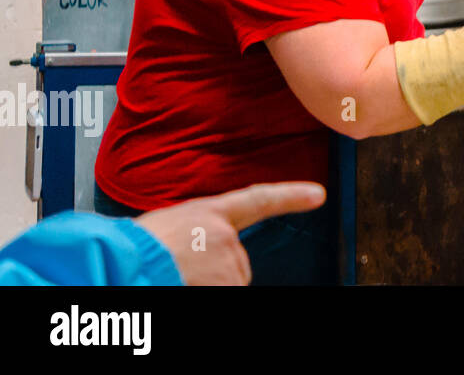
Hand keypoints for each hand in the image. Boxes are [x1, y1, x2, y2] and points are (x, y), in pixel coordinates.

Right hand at [135, 182, 325, 284]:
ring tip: (176, 278)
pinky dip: (209, 293)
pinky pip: (228, 293)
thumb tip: (200, 252)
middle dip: (215, 273)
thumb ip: (196, 234)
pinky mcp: (230, 282)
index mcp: (208, 211)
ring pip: (232, 284)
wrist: (122, 265)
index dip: (291, 196)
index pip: (259, 199)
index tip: (318, 194)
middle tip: (181, 270)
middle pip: (238, 263)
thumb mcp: (166, 228)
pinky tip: (184, 285)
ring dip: (208, 286)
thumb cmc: (132, 250)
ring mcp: (230, 259)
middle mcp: (226, 233)